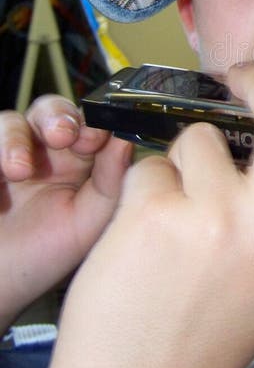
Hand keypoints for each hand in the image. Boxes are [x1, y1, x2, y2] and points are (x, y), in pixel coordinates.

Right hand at [0, 95, 131, 330]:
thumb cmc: (43, 257)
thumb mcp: (87, 224)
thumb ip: (110, 182)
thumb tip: (126, 140)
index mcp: (80, 161)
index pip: (92, 125)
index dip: (95, 123)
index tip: (96, 139)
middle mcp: (43, 151)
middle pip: (53, 111)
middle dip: (58, 117)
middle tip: (62, 137)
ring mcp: (8, 154)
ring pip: (13, 121)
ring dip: (17, 138)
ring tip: (19, 170)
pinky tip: (2, 174)